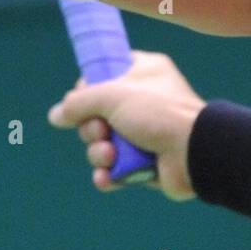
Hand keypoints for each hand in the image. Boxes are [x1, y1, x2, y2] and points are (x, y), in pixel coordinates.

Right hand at [48, 50, 205, 200]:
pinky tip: (108, 177)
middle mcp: (144, 100)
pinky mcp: (145, 162)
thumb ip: (79, 103)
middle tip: (103, 131)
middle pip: (97, 114)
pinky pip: (115, 168)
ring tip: (111, 156)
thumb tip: (55, 115)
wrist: (194, 152)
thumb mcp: (112, 95)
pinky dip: (109, 174)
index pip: (106, 72)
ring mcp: (145, 133)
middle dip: (92, 129)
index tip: (84, 96)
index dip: (89, 87)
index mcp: (143, 72)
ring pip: (103, 143)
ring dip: (99, 153)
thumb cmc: (159, 112)